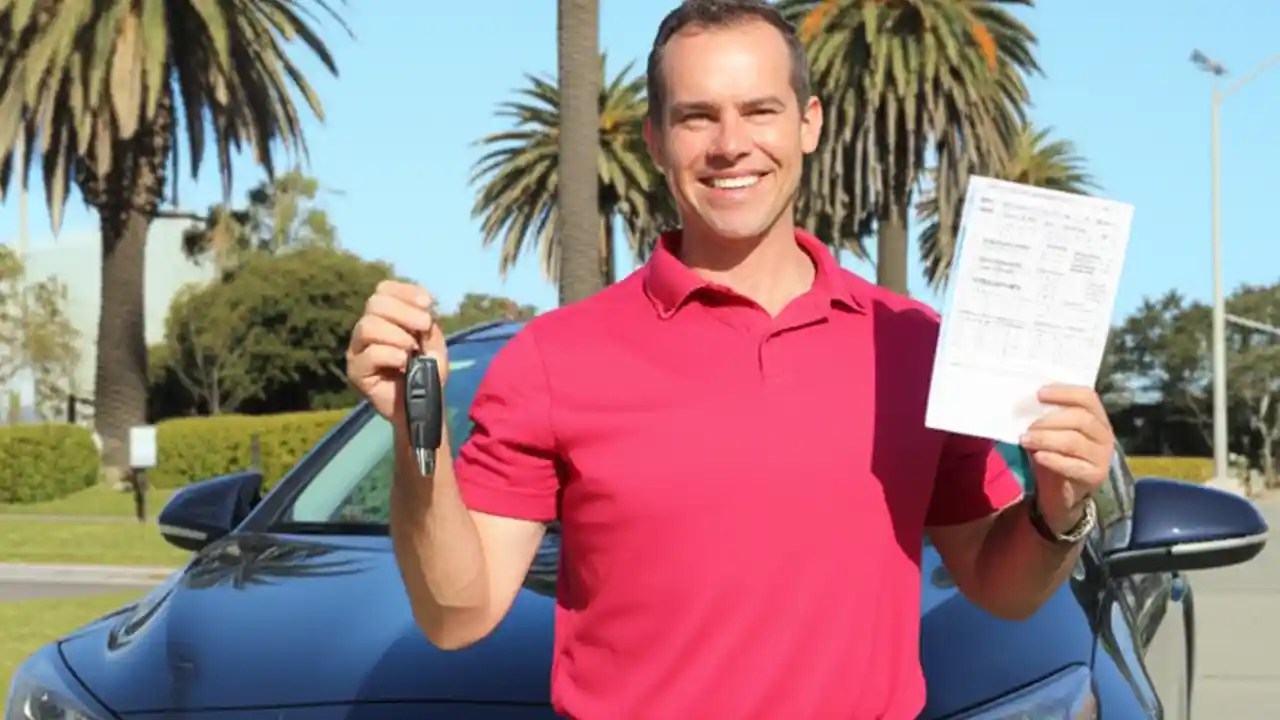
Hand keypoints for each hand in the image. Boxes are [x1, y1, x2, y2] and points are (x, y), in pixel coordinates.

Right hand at [345, 280, 448, 420]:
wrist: (424, 404)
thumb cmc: (427, 371)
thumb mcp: (434, 343)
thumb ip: (426, 324)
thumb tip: (420, 309)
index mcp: (385, 317)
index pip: (384, 290)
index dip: (405, 291)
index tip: (427, 302)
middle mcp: (367, 328)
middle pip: (374, 304)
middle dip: (403, 311)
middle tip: (424, 326)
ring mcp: (358, 350)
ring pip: (367, 327)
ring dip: (396, 334)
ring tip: (412, 349)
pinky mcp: (356, 372)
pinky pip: (369, 354)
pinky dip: (390, 354)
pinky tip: (403, 362)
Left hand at [1019, 384, 1114, 533]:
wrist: (1062, 490)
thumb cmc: (1056, 453)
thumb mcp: (1053, 431)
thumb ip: (1047, 415)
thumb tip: (1024, 402)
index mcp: (1097, 417)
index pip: (1087, 397)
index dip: (1064, 392)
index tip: (1039, 394)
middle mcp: (1104, 435)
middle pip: (1081, 419)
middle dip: (1050, 420)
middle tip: (1027, 425)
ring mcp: (1102, 456)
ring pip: (1074, 441)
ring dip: (1046, 438)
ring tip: (1025, 439)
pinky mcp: (1095, 476)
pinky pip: (1073, 465)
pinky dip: (1053, 459)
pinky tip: (1038, 456)